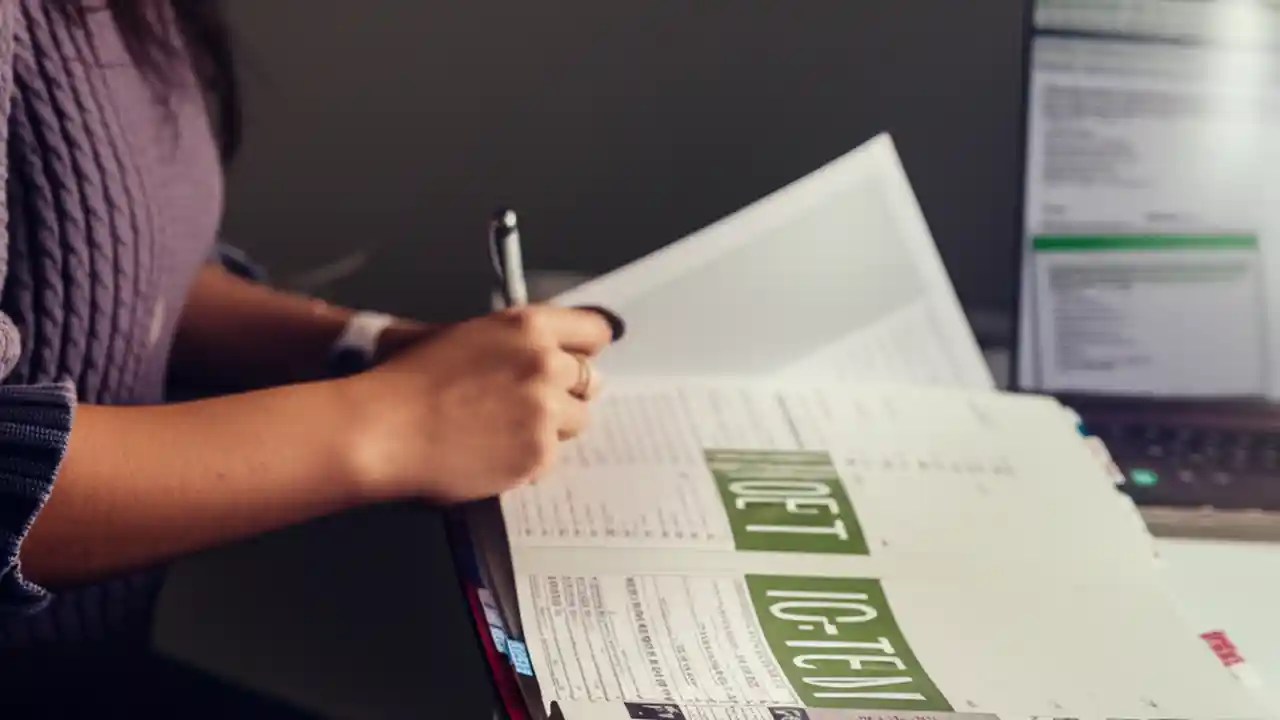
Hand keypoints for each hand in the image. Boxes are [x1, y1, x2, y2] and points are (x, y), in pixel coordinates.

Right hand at [343, 305, 615, 503]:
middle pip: (588, 379)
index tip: (581, 358)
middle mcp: (545, 364)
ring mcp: (545, 410)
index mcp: (527, 327)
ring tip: (506, 433)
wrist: (384, 429)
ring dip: (552, 428)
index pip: (593, 330)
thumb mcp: (469, 338)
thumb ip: (518, 344)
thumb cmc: (410, 382)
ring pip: (576, 421)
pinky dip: (530, 460)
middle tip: (531, 405)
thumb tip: (553, 356)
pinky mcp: (539, 452)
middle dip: (566, 392)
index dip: (586, 348)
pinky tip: (493, 455)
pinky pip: (552, 458)